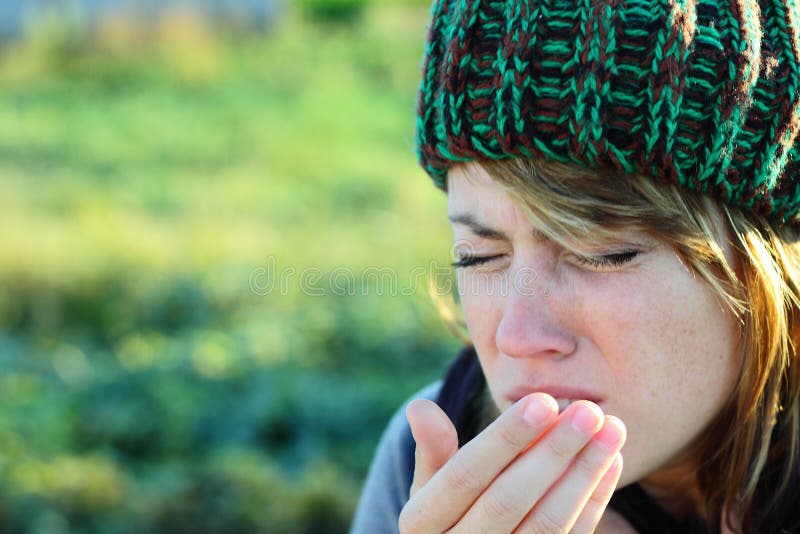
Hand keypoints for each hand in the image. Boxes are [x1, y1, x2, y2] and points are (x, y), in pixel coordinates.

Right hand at [399, 394, 625, 532]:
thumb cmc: (447, 510)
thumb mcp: (428, 484)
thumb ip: (431, 448)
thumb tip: (420, 407)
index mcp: (423, 522)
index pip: (465, 475)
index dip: (504, 439)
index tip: (542, 400)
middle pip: (509, 499)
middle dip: (553, 452)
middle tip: (589, 409)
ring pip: (548, 523)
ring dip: (584, 473)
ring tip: (612, 428)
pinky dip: (595, 500)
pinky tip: (611, 460)